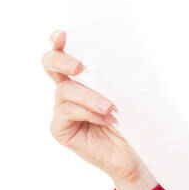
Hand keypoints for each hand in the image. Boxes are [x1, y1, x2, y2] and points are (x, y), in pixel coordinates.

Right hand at [42, 29, 148, 180]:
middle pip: (50, 63)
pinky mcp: (60, 129)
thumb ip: (116, 72)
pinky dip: (86, 113)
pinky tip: (105, 119)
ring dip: (89, 96)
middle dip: (61, 59)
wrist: (139, 154)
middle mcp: (68, 90)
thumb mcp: (128, 89)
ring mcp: (62, 109)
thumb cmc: (135, 119)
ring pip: (65, 90)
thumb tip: (118, 50)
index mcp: (83, 76)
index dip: (59, 41)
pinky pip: (65, 112)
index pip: (65, 51)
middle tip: (79, 67)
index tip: (63, 35)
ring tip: (111, 107)